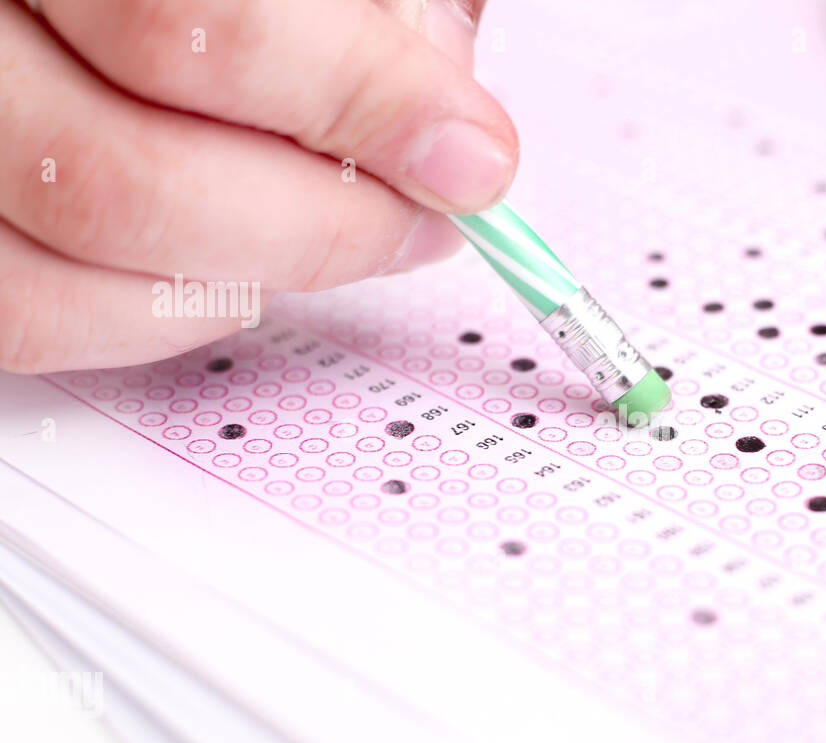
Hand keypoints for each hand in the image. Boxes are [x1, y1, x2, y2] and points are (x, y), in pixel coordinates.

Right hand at [0, 0, 516, 372]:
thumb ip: (349, 2)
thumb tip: (442, 93)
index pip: (205, 20)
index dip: (366, 102)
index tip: (471, 154)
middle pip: (135, 178)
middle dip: (329, 224)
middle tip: (425, 219)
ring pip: (83, 264)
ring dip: (261, 273)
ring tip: (345, 234)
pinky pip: (35, 316)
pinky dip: (165, 315)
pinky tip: (237, 269)